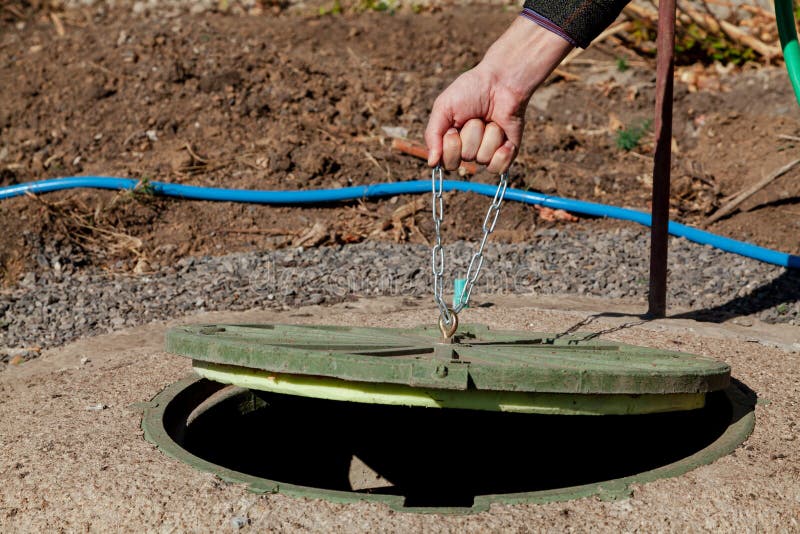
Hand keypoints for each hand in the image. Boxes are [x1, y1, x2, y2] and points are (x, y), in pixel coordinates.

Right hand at [425, 18, 572, 173]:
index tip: (454, 128)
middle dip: (471, 135)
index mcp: (451, 140)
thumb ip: (432, 135)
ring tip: (491, 119)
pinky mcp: (507, 152)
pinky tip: (504, 135)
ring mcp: (488, 151)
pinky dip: (502, 153)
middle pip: (465, 158)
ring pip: (483, 159)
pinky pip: (499, 168)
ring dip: (488, 135)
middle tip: (475, 118)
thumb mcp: (443, 108)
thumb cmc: (471, 90)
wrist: (502, 80)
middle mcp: (469, 149)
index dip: (450, 145)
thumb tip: (431, 164)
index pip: (446, 162)